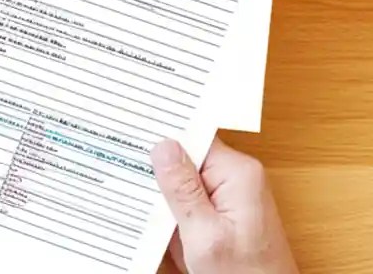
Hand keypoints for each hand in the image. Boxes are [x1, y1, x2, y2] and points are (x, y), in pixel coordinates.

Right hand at [151, 139, 297, 273]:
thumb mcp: (204, 236)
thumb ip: (182, 190)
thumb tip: (163, 147)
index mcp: (237, 173)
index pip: (192, 137)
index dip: (161, 139)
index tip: (133, 142)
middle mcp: (238, 176)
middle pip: (187, 156)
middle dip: (162, 176)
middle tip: (142, 193)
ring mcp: (233, 192)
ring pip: (185, 179)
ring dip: (169, 200)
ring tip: (163, 224)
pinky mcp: (226, 209)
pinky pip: (193, 198)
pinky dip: (177, 214)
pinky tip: (172, 232)